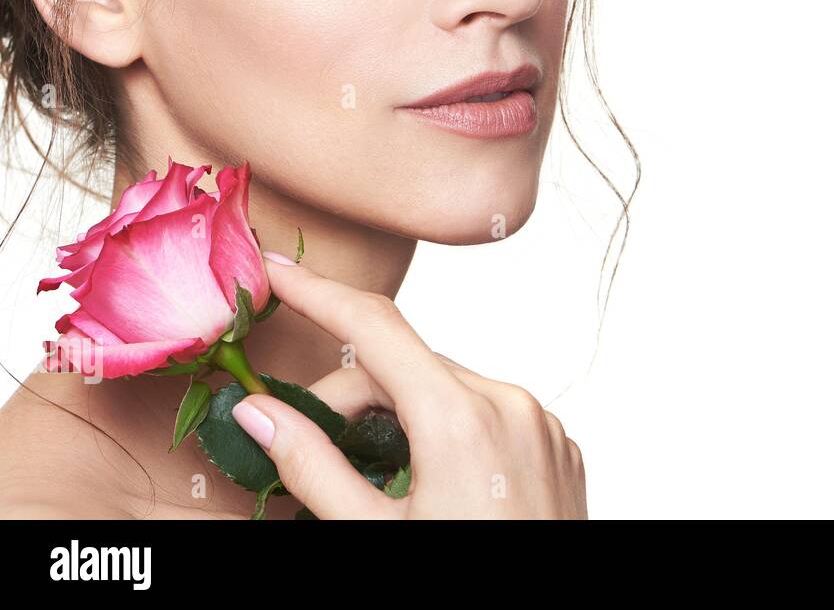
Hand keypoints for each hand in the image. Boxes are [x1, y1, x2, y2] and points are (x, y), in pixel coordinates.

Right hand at [230, 257, 586, 518]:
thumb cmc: (458, 587)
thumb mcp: (371, 534)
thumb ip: (311, 466)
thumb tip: (257, 410)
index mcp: (461, 418)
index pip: (375, 327)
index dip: (317, 293)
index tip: (275, 272)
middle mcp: (510, 404)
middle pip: (408, 368)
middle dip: (352, 398)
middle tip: (309, 447)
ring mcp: (542, 424)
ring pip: (449, 389)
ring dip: (403, 416)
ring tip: (380, 483)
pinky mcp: (559, 446)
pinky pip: (491, 414)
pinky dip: (451, 432)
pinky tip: (436, 487)